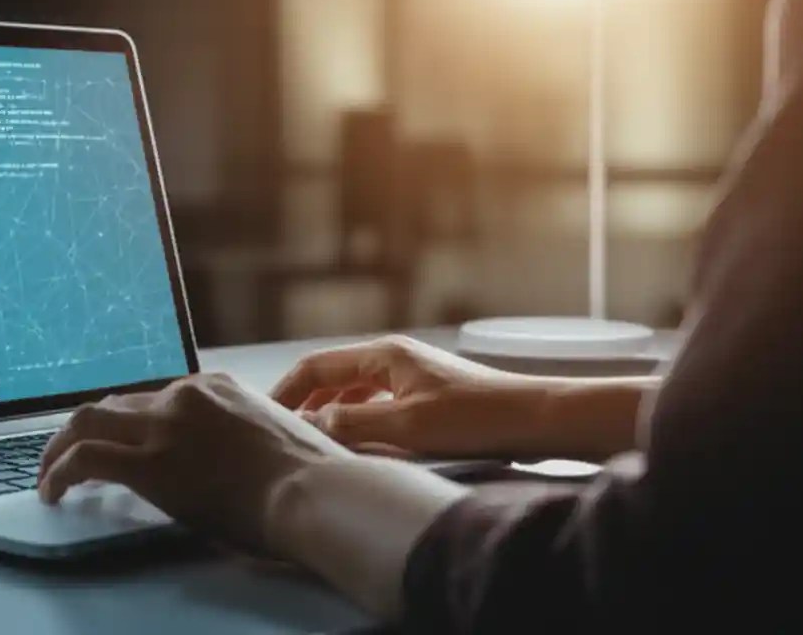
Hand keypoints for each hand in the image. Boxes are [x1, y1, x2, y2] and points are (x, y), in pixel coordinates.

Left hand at [37, 373, 349, 551]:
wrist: (315, 491)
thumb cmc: (314, 479)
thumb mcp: (281, 440)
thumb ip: (250, 440)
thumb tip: (245, 463)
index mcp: (218, 388)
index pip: (155, 399)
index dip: (129, 425)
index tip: (121, 444)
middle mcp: (186, 397)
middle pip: (116, 404)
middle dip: (87, 430)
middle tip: (68, 456)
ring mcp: (166, 426)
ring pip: (87, 421)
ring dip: (59, 447)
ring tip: (48, 474)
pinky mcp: (151, 463)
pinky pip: (85, 458)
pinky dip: (59, 471)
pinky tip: (53, 492)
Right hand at [271, 335, 549, 458]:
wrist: (539, 419)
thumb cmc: (476, 419)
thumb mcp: (407, 425)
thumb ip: (352, 424)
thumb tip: (308, 424)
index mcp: (384, 355)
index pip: (315, 366)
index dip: (284, 392)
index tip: (263, 418)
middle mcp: (395, 359)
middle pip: (332, 378)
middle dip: (304, 404)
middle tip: (280, 434)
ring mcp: (412, 377)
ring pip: (354, 394)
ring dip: (330, 415)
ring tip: (312, 444)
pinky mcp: (429, 398)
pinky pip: (377, 406)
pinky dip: (357, 422)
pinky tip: (356, 446)